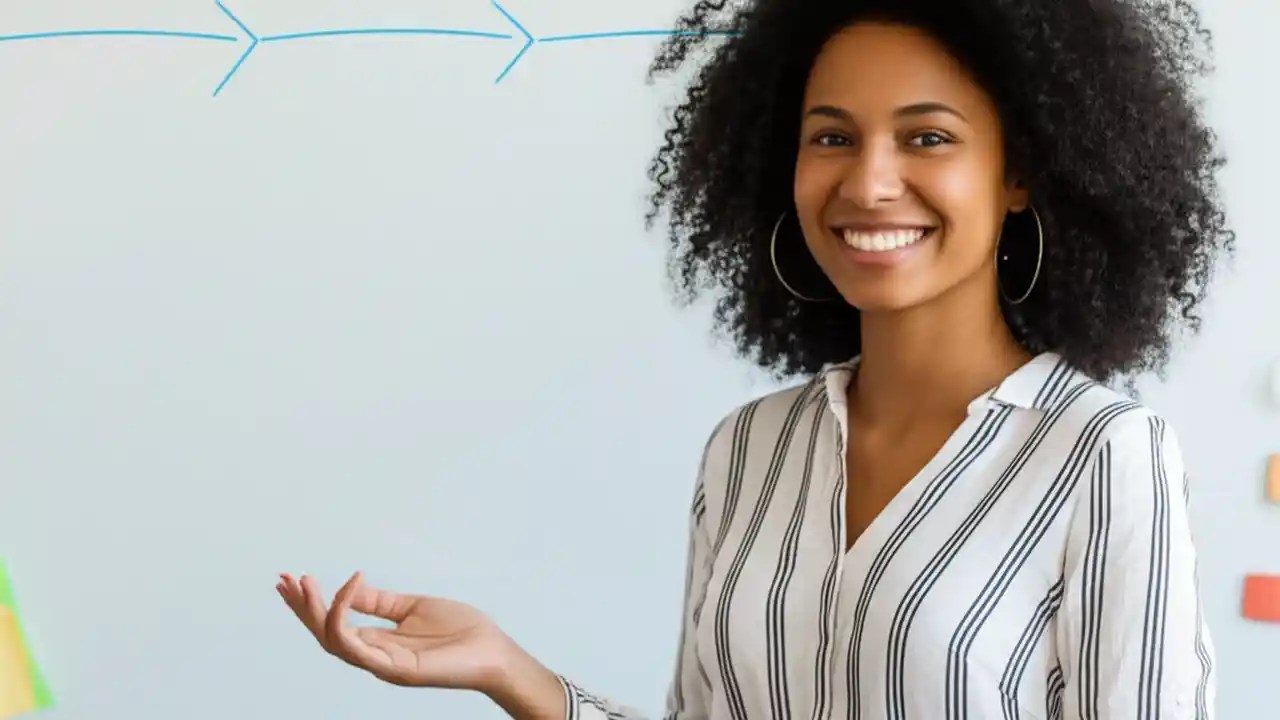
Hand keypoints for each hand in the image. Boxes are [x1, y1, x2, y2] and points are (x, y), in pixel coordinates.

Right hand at [276, 570, 523, 693]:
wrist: (494, 652)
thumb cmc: (462, 633)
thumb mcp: (413, 607)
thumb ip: (380, 602)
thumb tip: (352, 586)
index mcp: (379, 642)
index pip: (333, 625)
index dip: (310, 604)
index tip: (294, 579)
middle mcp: (375, 655)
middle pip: (324, 634)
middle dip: (301, 608)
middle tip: (284, 581)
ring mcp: (382, 664)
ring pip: (332, 640)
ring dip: (314, 611)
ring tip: (305, 584)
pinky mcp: (393, 668)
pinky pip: (356, 645)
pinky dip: (345, 616)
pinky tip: (347, 587)